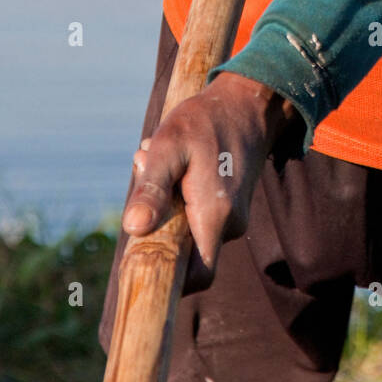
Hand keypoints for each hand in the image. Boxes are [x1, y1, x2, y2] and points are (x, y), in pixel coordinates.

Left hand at [122, 72, 299, 292]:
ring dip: (165, 199)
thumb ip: (152, 188)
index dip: (170, 279)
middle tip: (145, 167)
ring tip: (157, 154)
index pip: (198, 276)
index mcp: (216, 217)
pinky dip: (178, 192)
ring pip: (188, 227)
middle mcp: (230, 225)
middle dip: (157, 219)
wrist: (249, 102)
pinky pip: (197, 213)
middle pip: (184, 249)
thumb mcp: (170, 146)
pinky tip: (173, 157)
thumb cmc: (206, 121)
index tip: (141, 258)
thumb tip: (133, 229)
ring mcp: (234, 216)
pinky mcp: (231, 205)